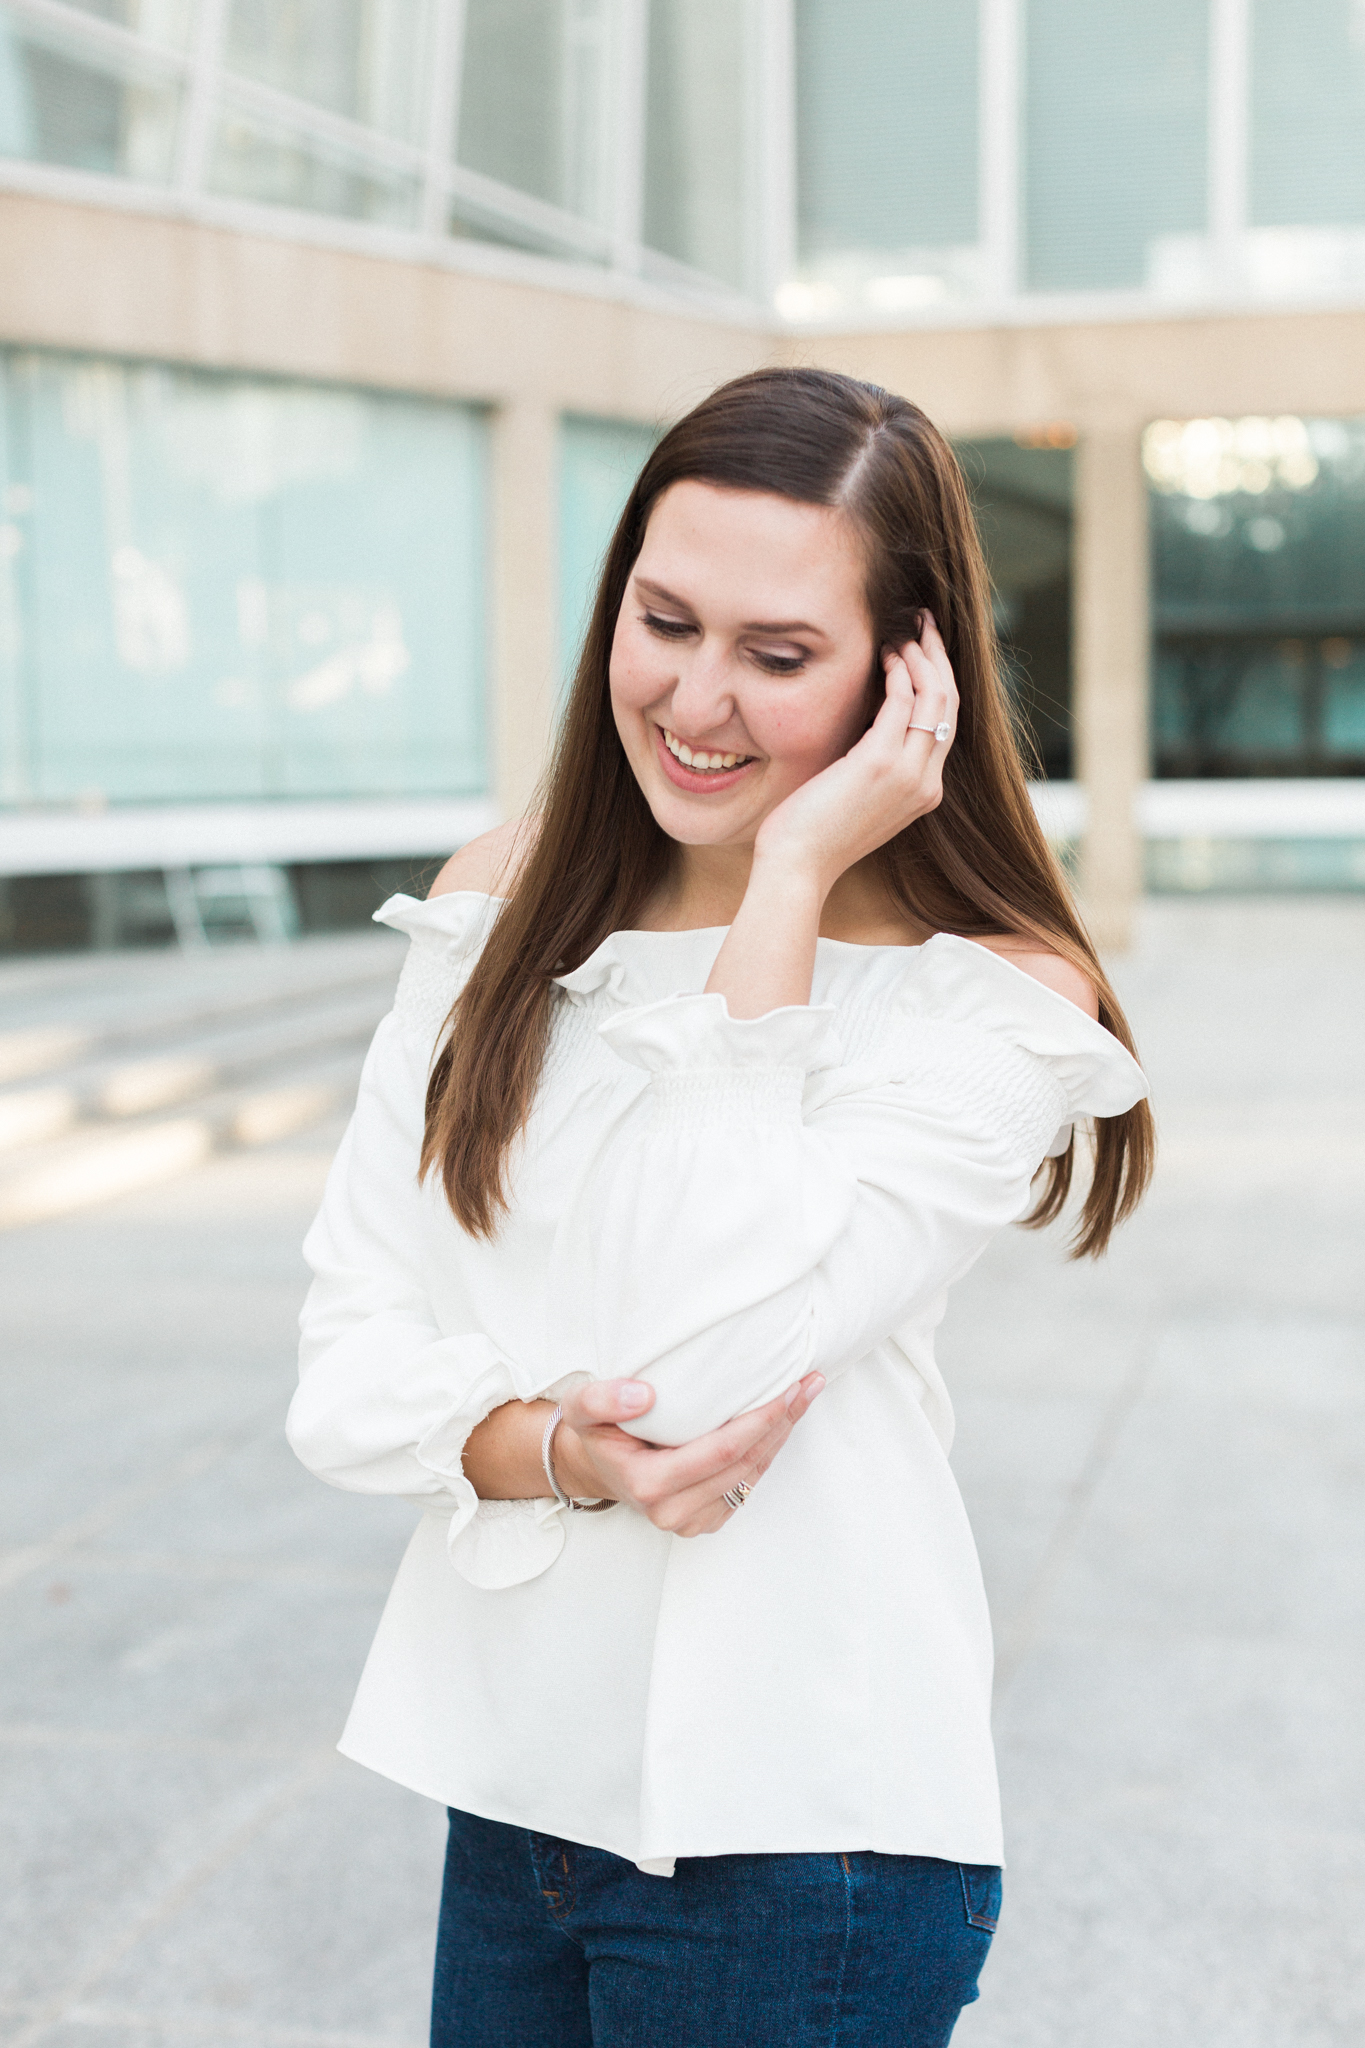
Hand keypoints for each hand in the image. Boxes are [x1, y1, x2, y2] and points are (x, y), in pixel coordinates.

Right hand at [553, 1372, 825, 1535]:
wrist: (595, 1464)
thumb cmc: (595, 1431)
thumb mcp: (582, 1406)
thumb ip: (603, 1398)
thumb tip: (643, 1395)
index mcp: (648, 1484)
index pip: (721, 1451)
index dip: (761, 1420)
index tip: (789, 1388)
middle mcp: (672, 1512)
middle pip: (745, 1464)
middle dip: (782, 1422)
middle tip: (809, 1384)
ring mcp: (691, 1522)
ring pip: (751, 1477)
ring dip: (781, 1436)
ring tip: (803, 1396)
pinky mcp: (705, 1522)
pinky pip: (746, 1487)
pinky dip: (766, 1453)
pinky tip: (780, 1423)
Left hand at [752, 612, 957, 895]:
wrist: (798, 867)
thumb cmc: (813, 834)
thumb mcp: (855, 796)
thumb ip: (874, 765)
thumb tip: (869, 724)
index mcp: (924, 793)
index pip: (946, 724)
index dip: (939, 680)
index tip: (924, 649)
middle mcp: (926, 783)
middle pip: (950, 704)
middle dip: (939, 658)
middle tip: (924, 623)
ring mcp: (908, 774)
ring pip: (935, 697)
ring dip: (921, 656)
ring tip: (903, 630)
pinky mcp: (880, 763)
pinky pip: (903, 702)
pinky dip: (898, 672)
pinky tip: (884, 654)